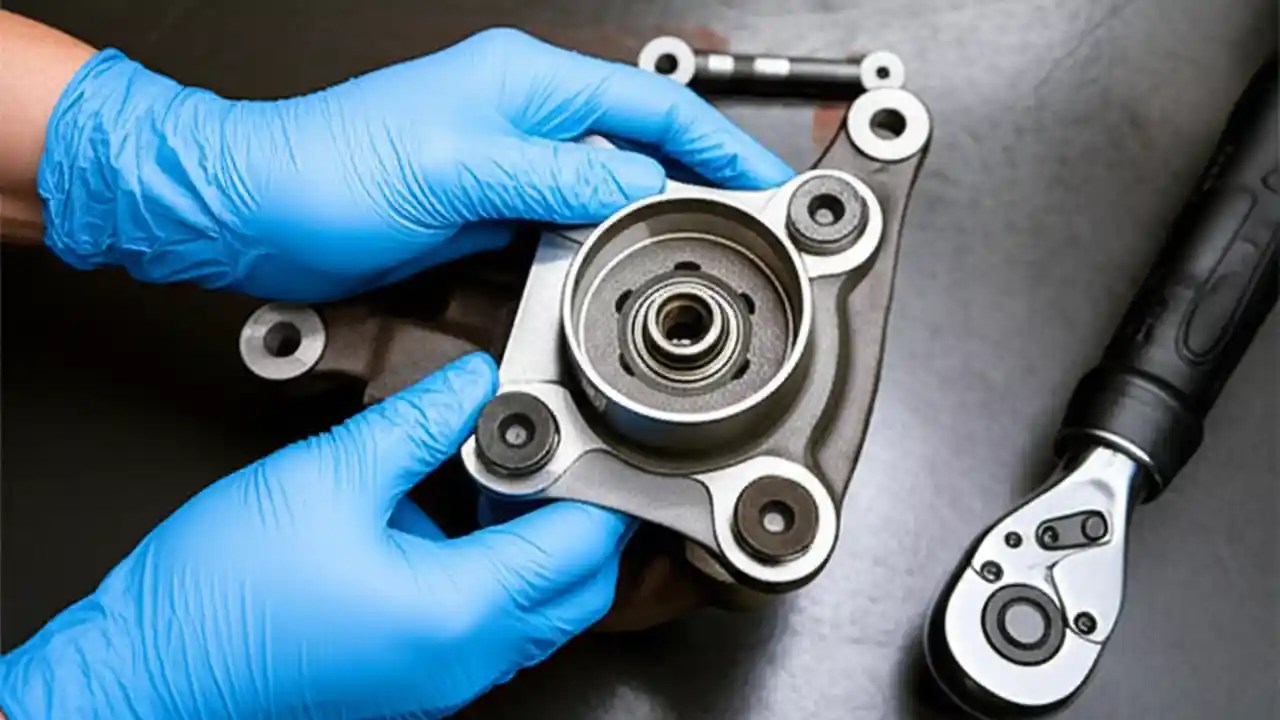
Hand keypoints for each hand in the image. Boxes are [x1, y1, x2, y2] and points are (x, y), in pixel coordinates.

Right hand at [0, 354, 634, 718]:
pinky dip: (497, 570)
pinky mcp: (413, 677)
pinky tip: (455, 516)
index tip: (594, 435)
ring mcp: (441, 678)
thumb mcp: (324, 479)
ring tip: (503, 472)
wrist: (145, 673)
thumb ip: (412, 424)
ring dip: (539, 542)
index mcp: (457, 613)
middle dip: (584, 517)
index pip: (578, 547)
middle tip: (556, 450)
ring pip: (539, 611)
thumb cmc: (217, 602)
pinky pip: (489, 625)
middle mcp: (463, 660)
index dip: (598, 484)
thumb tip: (467, 382)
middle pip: (577, 588)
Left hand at [39, 28, 793, 300]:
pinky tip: (623, 272)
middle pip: (640, 145)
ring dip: (653, 220)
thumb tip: (635, 183)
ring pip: (608, 189)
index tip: (761, 184)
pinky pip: (568, 224)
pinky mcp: (491, 208)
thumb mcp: (456, 170)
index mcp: (524, 82)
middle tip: (746, 231)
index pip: (651, 104)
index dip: (716, 143)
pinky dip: (602, 245)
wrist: (257, 211)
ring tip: (700, 258)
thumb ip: (554, 178)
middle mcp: (524, 117)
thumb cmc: (329, 169)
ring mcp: (509, 164)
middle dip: (698, 183)